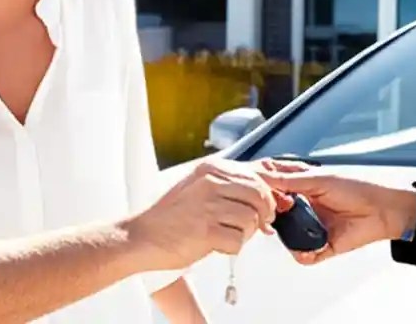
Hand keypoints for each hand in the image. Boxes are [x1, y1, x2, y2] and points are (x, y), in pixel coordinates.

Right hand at [124, 158, 279, 270]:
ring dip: (246, 232)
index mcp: (212, 169)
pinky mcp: (206, 231)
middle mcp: (211, 182)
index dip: (271, 194)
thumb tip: (269, 197)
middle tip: (258, 225)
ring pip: (252, 219)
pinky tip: (218, 245)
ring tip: (229, 234)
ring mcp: (209, 206)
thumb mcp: (201, 187)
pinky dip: (233, 247)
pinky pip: (239, 241)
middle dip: (264, 214)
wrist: (141, 237)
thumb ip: (232, 187)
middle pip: (260, 195)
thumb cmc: (172, 216)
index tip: (274, 207)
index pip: (258, 175)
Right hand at [258, 168, 415, 264]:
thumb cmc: (357, 189)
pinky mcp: (320, 246)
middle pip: (275, 214)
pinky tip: (310, 246)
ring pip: (286, 236)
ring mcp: (311, 227)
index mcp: (301, 186)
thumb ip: (289, 180)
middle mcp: (303, 207)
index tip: (255, 192)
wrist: (383, 210)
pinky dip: (303, 253)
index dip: (262, 190)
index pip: (273, 187)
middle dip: (271, 215)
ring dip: (287, 235)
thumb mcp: (319, 179)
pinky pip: (303, 255)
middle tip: (274, 212)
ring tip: (296, 227)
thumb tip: (262, 177)